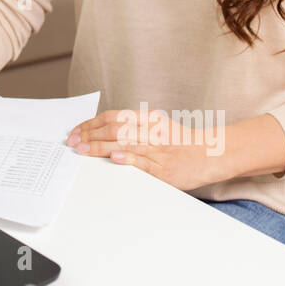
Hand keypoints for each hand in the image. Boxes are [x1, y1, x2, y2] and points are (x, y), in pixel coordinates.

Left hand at [66, 107, 226, 191]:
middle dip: (89, 135)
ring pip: (125, 144)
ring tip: (82, 149)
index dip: (91, 123)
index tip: (76, 130)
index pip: (113, 117)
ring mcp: (159, 150)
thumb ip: (135, 127)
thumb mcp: (159, 126)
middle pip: (115, 129)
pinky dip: (128, 159)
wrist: (212, 154)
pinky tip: (114, 158)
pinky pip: (143, 162)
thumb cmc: (181, 142)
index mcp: (150, 119)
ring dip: (100, 147)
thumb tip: (103, 131)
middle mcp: (153, 131)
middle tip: (72, 141)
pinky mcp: (165, 169)